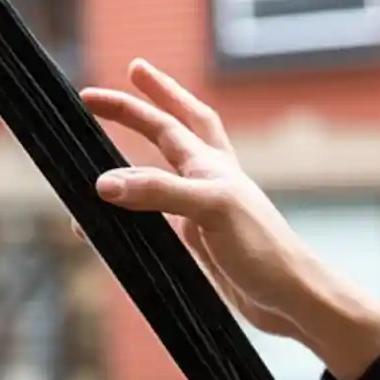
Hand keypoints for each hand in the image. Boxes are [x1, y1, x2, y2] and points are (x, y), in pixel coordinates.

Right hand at [79, 59, 379, 379]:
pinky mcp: (198, 244)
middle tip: (124, 80)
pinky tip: (118, 222)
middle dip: (149, 104)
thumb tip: (105, 182)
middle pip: (176, 130)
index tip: (89, 96)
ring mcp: (202, 212)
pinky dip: (133, 216)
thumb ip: (159, 192)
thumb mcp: (211, 211)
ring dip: (135, 161)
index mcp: (211, 165)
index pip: (167, 121)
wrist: (290, 299)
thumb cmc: (263, 250)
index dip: (132, 104)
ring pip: (162, 175)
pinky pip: (156, 220)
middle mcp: (207, 182)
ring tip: (106, 159)